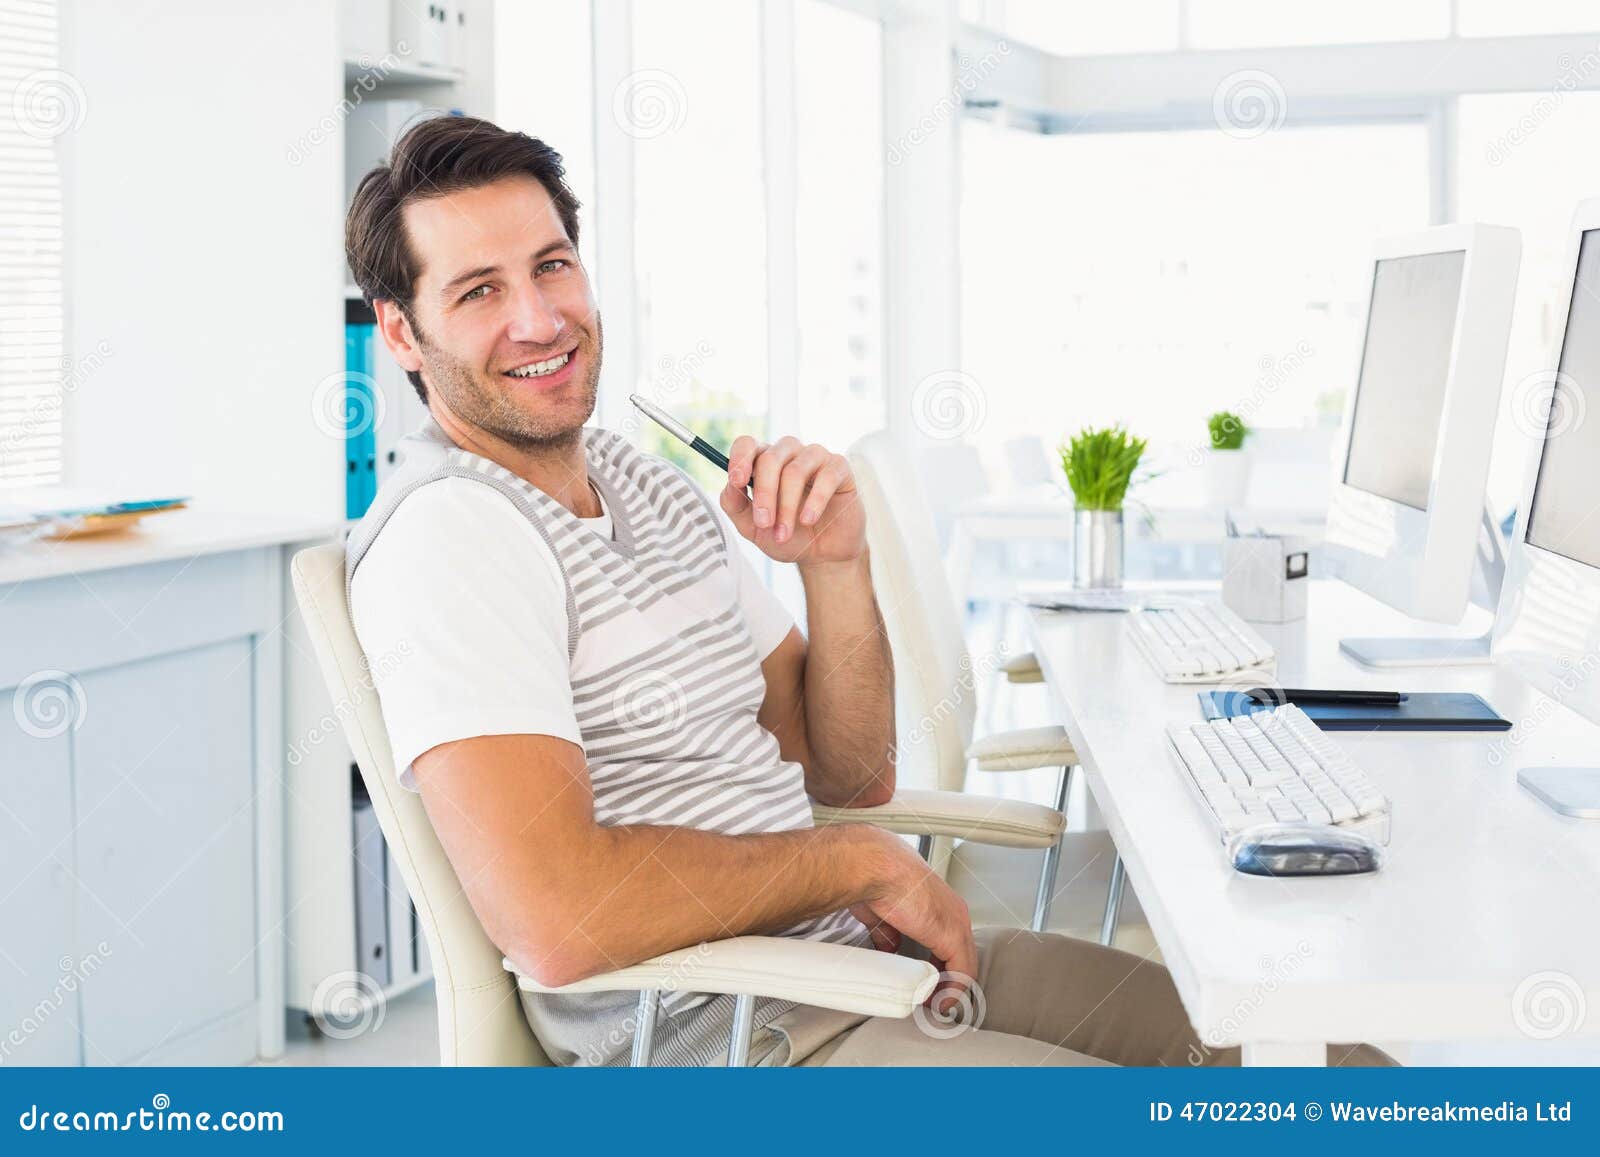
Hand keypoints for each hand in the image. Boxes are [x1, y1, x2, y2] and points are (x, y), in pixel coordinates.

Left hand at [721, 436, 864, 565]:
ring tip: (784, 534)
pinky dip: (815, 500)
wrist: (823, 555)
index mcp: (763, 462)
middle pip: (770, 458)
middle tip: (764, 523)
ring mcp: (815, 458)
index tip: (737, 481)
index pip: (747, 444)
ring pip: (795, 470)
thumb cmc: (788, 536)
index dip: (740, 458)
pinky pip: (827, 476)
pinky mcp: (839, 468)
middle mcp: (788, 454)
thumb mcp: (753, 529)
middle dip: (764, 493)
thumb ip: (736, 506)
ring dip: (787, 505)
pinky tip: (808, 519)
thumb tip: (729, 486)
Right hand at [853, 829, 977, 1011]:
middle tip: (930, 999)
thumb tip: (889, 948)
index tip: (926, 983)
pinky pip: (962, 972)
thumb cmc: (873, 877)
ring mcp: (956, 922)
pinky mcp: (953, 935)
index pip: (949, 941)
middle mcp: (953, 910)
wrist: (874, 867)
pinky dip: (953, 992)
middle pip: (960, 954)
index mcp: (937, 902)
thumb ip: (890, 933)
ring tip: (934, 1005)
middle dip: (945, 980)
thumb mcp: (882, 913)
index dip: (939, 967)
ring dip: (950, 988)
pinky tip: (941, 1004)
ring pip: (964, 965)